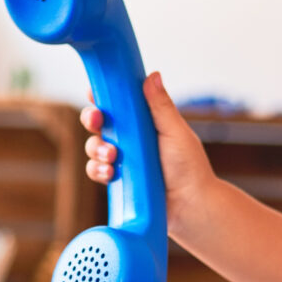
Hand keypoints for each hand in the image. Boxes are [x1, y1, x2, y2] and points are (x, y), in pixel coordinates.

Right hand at [81, 72, 217, 227]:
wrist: (190, 207)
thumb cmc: (190, 167)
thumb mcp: (175, 132)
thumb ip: (161, 106)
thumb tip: (153, 75)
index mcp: (143, 121)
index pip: (118, 102)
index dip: (102, 95)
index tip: (94, 92)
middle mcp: (130, 138)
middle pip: (99, 122)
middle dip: (91, 119)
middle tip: (97, 121)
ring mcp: (122, 159)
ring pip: (93, 146)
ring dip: (96, 148)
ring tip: (112, 155)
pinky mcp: (117, 181)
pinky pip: (95, 171)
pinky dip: (97, 170)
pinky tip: (109, 173)